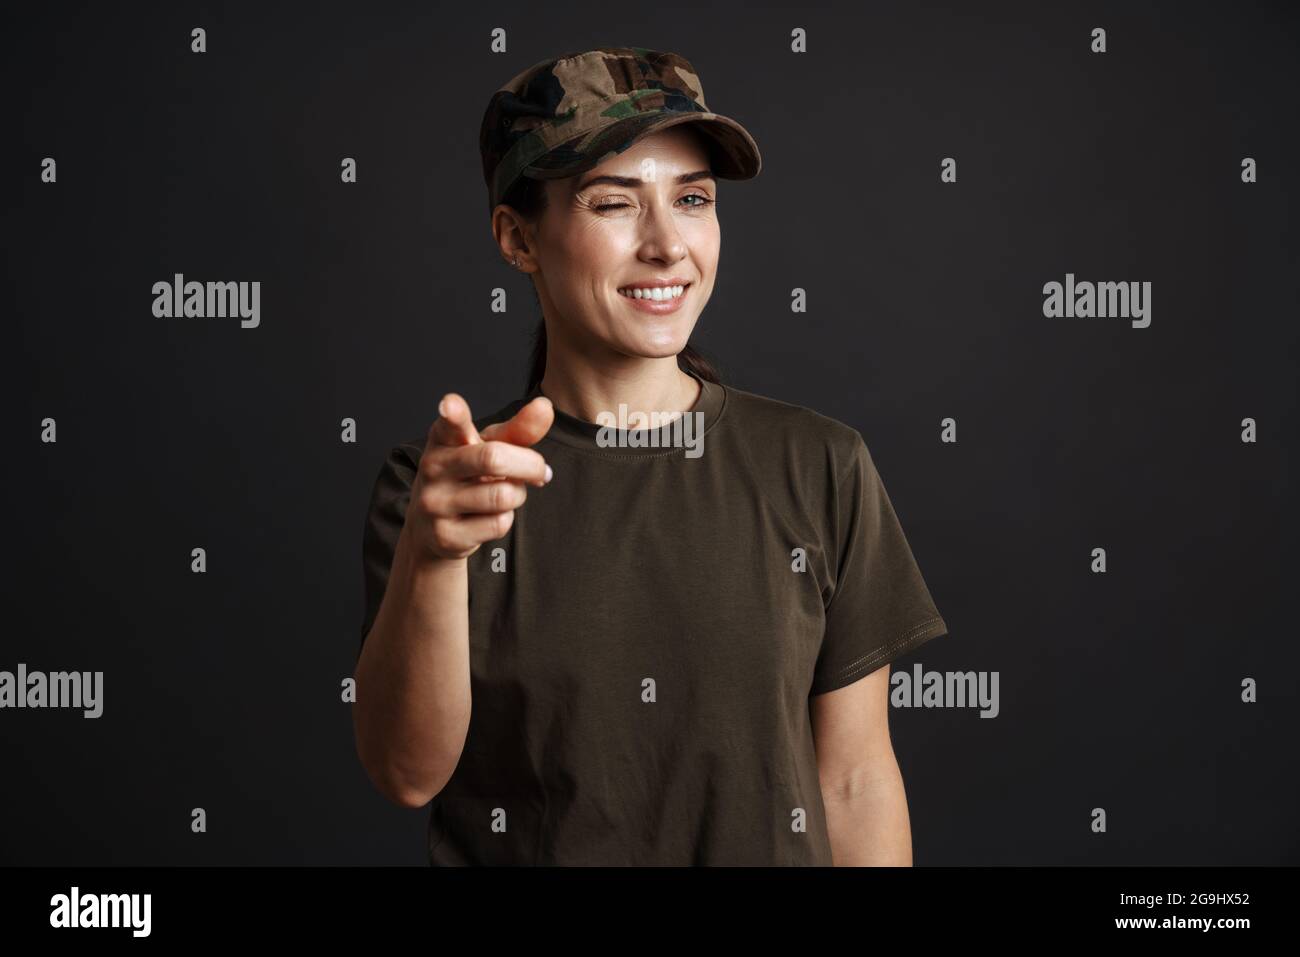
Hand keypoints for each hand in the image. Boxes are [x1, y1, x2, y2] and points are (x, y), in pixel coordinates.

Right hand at [405, 392, 553, 561]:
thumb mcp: (489, 448)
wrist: (432, 528)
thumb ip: (517, 430)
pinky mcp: (445, 535)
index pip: (449, 424)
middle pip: (493, 459)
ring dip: (518, 495)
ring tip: (506, 494)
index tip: (451, 403)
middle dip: (530, 465)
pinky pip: (498, 524)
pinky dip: (506, 519)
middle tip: (541, 470)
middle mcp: (433, 467)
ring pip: (503, 495)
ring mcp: (435, 502)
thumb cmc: (468, 476)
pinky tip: (489, 517)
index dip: (452, 413)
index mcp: (444, 439)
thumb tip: (545, 407)